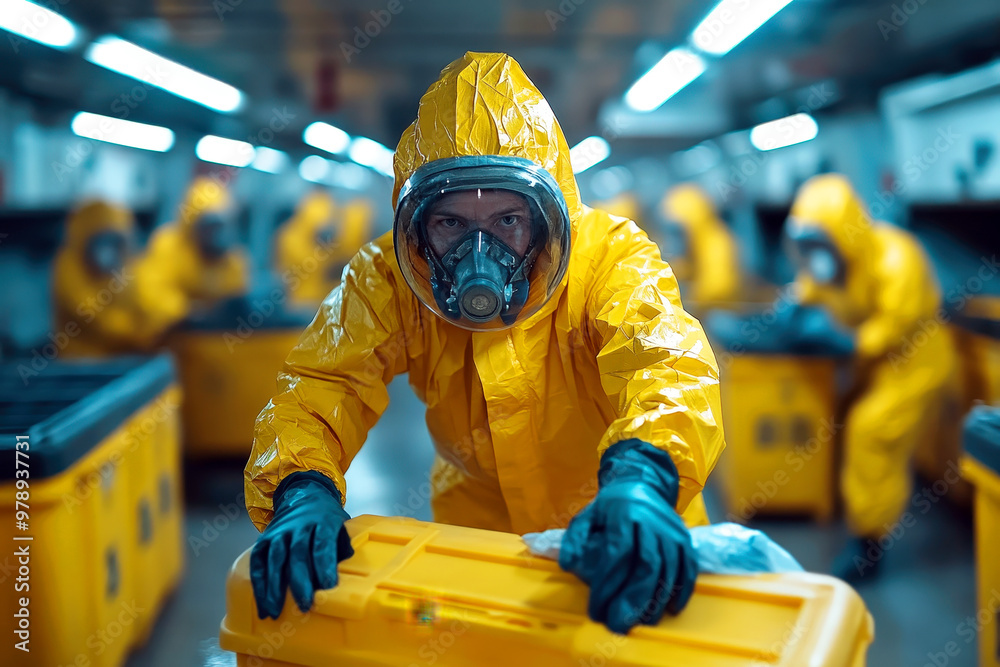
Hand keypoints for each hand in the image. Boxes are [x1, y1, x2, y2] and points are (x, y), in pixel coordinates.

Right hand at [250, 472, 352, 618]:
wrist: (303, 494)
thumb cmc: (327, 519)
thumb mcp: (341, 525)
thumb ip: (343, 548)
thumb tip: (349, 576)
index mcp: (323, 521)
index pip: (323, 543)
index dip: (325, 564)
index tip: (328, 587)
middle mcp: (299, 525)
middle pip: (298, 553)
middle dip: (300, 581)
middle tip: (305, 605)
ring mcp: (279, 532)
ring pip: (275, 559)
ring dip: (274, 587)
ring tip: (275, 612)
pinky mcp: (264, 540)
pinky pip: (258, 563)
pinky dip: (259, 586)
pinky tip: (263, 607)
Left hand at [559, 440, 697, 633]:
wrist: (641, 484)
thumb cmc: (610, 506)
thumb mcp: (587, 515)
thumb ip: (575, 538)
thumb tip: (568, 565)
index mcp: (624, 513)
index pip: (617, 553)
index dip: (607, 583)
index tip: (597, 608)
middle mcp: (651, 521)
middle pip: (646, 564)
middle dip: (632, 598)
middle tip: (619, 623)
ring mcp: (671, 530)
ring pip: (669, 569)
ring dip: (657, 599)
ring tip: (643, 622)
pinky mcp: (685, 537)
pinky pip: (689, 566)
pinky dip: (683, 589)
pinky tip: (672, 609)